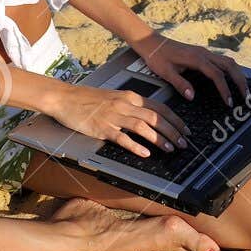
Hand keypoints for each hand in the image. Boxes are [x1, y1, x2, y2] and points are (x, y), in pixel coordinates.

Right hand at [44, 83, 190, 156]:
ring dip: (159, 139)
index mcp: (130, 97)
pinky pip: (123, 138)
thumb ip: (132, 106)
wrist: (66, 98)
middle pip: (156, 118)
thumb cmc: (89, 99)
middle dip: (173, 131)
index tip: (185, 130)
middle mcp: (125, 105)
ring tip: (170, 149)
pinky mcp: (102, 128)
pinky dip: (136, 147)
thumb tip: (150, 118)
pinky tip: (145, 154)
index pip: (160, 108)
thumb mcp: (115, 97)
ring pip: (143, 127)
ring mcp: (114, 116)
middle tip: (183, 143)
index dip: (175, 120)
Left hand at [126, 31, 248, 106]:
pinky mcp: (203, 53)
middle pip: (229, 65)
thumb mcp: (165, 72)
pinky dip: (231, 70)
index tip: (229, 102)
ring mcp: (205, 52)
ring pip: (228, 61)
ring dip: (238, 74)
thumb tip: (192, 96)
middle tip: (245, 97)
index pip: (217, 75)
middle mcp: (204, 53)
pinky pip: (223, 60)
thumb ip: (180, 84)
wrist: (152, 43)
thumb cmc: (157, 57)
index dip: (225, 89)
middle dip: (240, 81)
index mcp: (196, 58)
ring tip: (243, 89)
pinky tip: (233, 78)